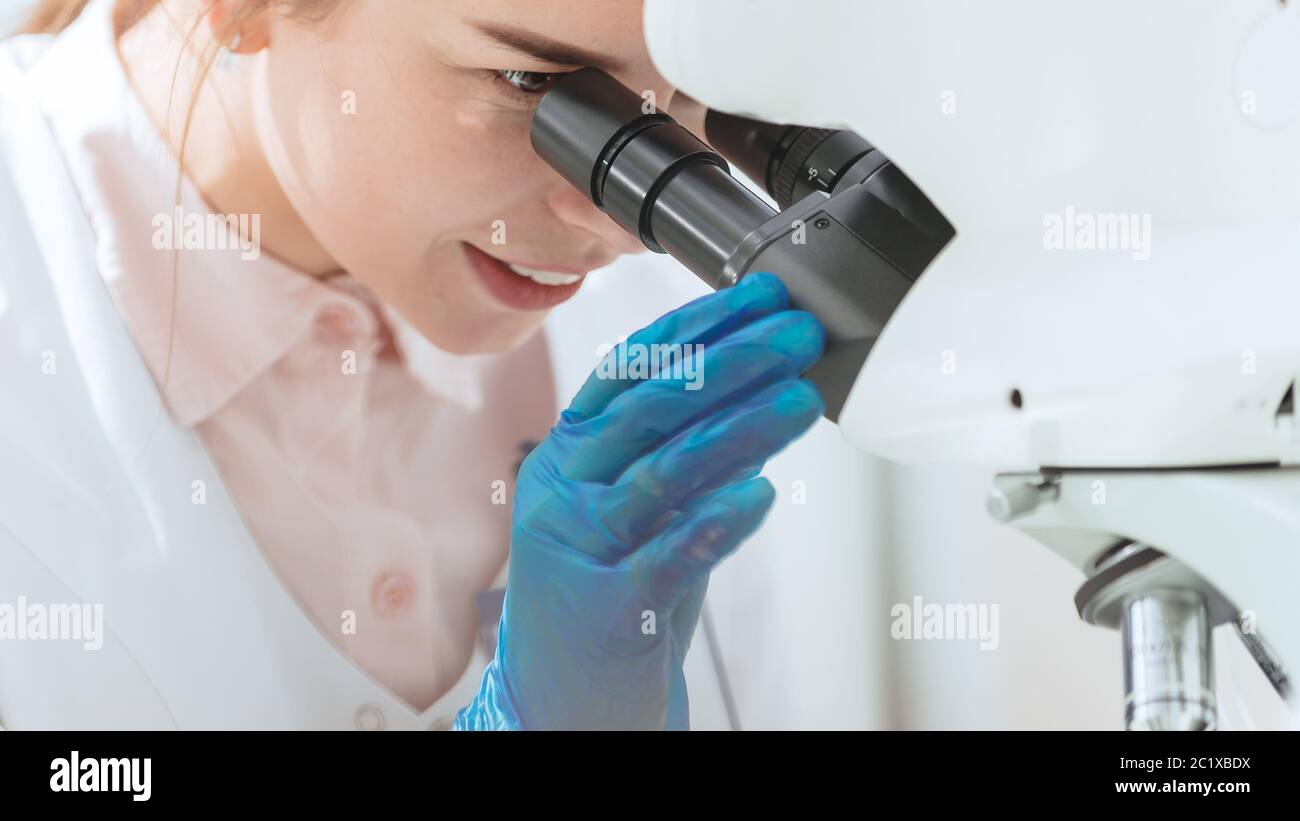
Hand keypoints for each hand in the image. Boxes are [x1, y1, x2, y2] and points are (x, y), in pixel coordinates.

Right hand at [455, 273, 824, 729]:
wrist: (556, 701)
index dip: (698, 328)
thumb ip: (680, 456)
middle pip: (652, 408)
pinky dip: (716, 520)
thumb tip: (762, 392)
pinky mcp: (611, 608)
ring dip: (741, 428)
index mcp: (568, 454)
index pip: (630, 369)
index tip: (760, 298)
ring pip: (665, 471)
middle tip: (796, 334)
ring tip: (800, 399)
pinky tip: (760, 492)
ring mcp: (582, 547)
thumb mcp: (630, 511)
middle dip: (734, 362)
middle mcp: (567, 490)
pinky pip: (668, 554)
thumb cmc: (599, 596)